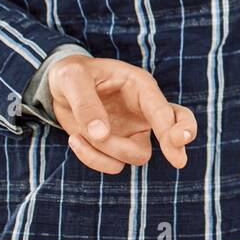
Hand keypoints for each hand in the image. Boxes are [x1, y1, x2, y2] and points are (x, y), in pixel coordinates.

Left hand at [47, 55, 197, 173]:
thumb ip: (86, 105)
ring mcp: (133, 131)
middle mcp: (143, 110)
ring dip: (107, 151)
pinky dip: (92, 158)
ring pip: (136, 154)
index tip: (177, 141)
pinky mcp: (118, 146)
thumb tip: (101, 134)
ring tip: (78, 135)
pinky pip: (113, 164)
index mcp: (141, 86)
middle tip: (179, 160)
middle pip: (175, 129)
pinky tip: (76, 140)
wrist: (60, 87)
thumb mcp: (72, 79)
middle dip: (177, 143)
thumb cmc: (72, 75)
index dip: (172, 126)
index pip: (162, 109)